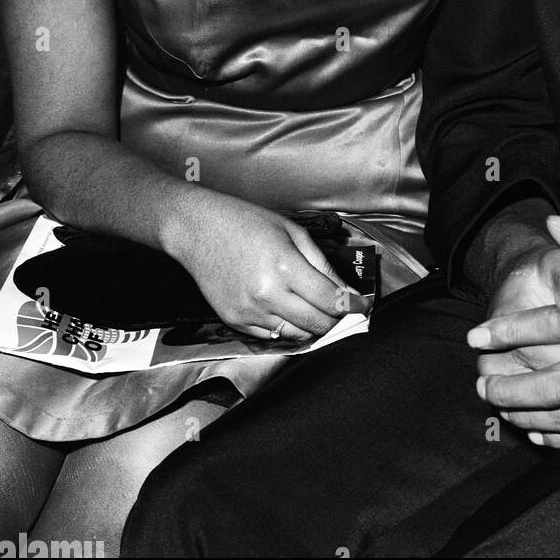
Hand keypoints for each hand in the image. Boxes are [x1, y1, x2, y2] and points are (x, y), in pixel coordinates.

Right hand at [170, 194, 364, 342]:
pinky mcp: (234, 320)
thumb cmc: (245, 222)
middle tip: (344, 313)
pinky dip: (287, 330)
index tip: (362, 306)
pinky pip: (271, 337)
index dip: (351, 305)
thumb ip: (320, 263)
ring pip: (295, 335)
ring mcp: (249, 311)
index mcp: (285, 267)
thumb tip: (343, 290)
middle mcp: (267, 294)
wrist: (198, 229)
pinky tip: (292, 315)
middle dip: (336, 320)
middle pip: (316, 323)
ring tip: (319, 313)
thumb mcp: (292, 231)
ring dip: (313, 327)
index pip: (330, 299)